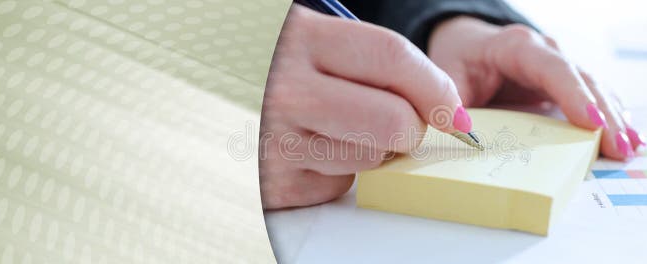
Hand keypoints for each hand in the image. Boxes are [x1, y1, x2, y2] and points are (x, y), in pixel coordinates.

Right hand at [260, 5, 467, 208]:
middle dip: (410, 126)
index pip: (392, 58)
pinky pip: (340, 183)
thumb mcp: (305, 37)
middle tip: (396, 119)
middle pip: (395, 122)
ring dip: (369, 148)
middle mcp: (283, 93)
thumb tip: (442, 104)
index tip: (454, 109)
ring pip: (372, 159)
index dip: (436, 87)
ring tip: (331, 126)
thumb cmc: (262, 67)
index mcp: (297, 40)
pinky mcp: (274, 187)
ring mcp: (275, 144)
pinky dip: (335, 169)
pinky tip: (306, 148)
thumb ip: (368, 60)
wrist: (192, 95)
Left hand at [427, 16, 644, 160]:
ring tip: (631, 148)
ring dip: (616, 118)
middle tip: (620, 148)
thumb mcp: (448, 76)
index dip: (574, 94)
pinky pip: (595, 97)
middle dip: (605, 115)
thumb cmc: (460, 59)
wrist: (469, 43)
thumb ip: (452, 104)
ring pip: (596, 89)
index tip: (593, 122)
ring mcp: (562, 66)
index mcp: (517, 48)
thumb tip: (463, 135)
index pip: (553, 69)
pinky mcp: (567, 84)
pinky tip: (630, 137)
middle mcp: (547, 52)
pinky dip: (612, 116)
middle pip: (583, 81)